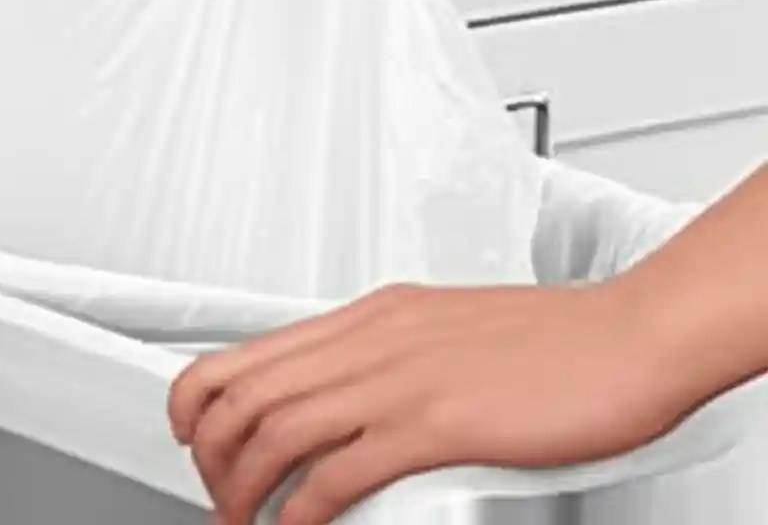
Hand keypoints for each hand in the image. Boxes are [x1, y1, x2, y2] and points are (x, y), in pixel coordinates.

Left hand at [167, 280, 707, 524]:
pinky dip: (299, 510)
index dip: (200, 397)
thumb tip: (343, 394)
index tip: (191, 429)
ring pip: (275, 431)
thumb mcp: (443, 329)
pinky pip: (336, 473)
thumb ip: (387, 355)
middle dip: (210, 452)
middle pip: (245, 393)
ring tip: (240, 518)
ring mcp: (399, 379)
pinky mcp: (435, 425)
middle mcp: (371, 339)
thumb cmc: (554, 339)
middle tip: (215, 489)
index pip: (250, 350)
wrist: (629, 336)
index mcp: (370, 316)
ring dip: (241, 487)